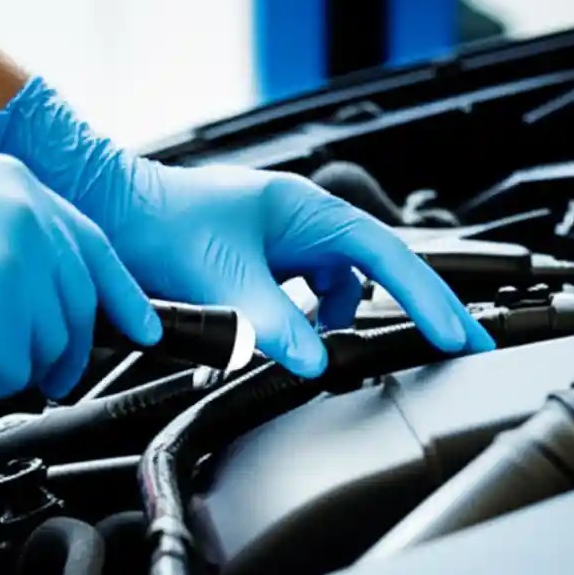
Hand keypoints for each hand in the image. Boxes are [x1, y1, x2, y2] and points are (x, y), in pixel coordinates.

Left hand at [0, 78, 493, 376]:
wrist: (112, 210)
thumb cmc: (163, 223)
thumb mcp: (223, 278)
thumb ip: (272, 322)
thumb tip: (316, 364)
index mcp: (309, 212)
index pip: (390, 257)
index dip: (429, 297)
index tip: (461, 335)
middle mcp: (307, 224)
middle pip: (380, 271)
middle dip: (416, 308)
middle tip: (457, 346)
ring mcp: (288, 242)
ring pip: (341, 290)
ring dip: (341, 324)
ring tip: (339, 356)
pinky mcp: (267, 263)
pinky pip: (307, 298)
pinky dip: (306, 324)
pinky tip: (287, 344)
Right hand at [0, 119, 160, 399]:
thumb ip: (5, 235)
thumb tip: (28, 293)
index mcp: (21, 187)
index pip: (97, 252)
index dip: (123, 299)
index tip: (145, 330)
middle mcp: (28, 222)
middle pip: (77, 312)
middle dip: (60, 353)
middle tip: (31, 370)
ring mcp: (10, 268)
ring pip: (46, 349)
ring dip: (6, 364)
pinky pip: (8, 374)